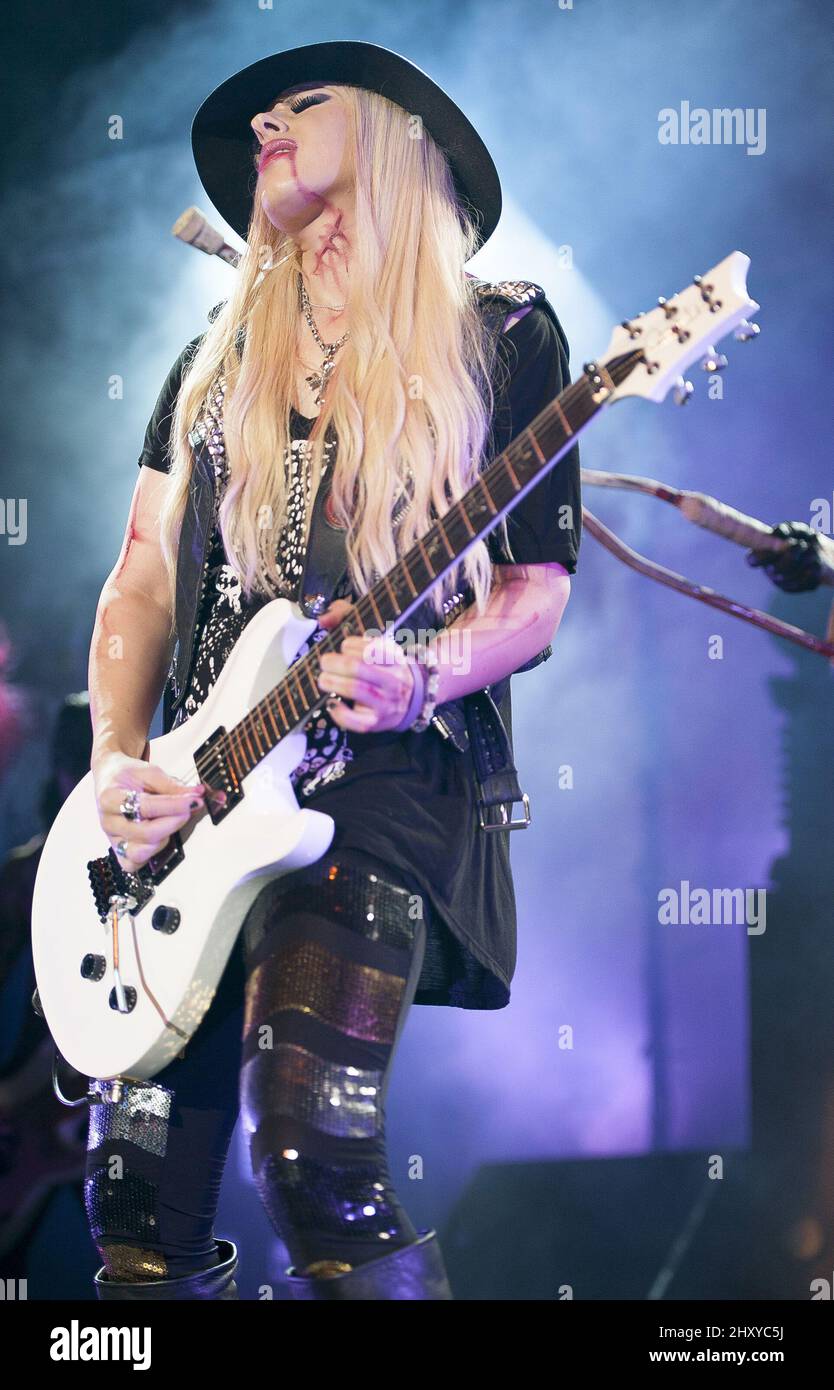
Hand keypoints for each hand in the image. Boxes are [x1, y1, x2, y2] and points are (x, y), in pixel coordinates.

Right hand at [92, 751, 206, 874]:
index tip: (194, 800)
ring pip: (139, 853)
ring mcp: (113, 840)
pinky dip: (150, 856)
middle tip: (190, 809)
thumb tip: (197, 794)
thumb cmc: (128, 776)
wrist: (112, 779)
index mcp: (110, 798)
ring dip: (164, 839)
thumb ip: (173, 785)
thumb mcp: (150, 772)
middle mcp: (108, 822)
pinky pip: (133, 864)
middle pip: (145, 834)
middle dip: (174, 822)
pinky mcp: (119, 851)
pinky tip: (162, 838)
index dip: (174, 805)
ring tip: (174, 822)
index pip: (146, 807)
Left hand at [315, 599, 419, 733]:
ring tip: (323, 679)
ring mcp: (386, 703)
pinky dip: (339, 712)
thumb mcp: (379, 646)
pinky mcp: (376, 722)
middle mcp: (393, 680)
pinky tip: (332, 703)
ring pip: (357, 690)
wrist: (413, 699)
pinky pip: (356, 721)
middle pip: (359, 668)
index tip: (343, 647)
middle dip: (334, 663)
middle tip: (325, 662)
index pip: (372, 648)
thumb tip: (324, 619)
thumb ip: (351, 623)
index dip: (350, 645)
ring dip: (332, 683)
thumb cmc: (387, 669)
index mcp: (395, 659)